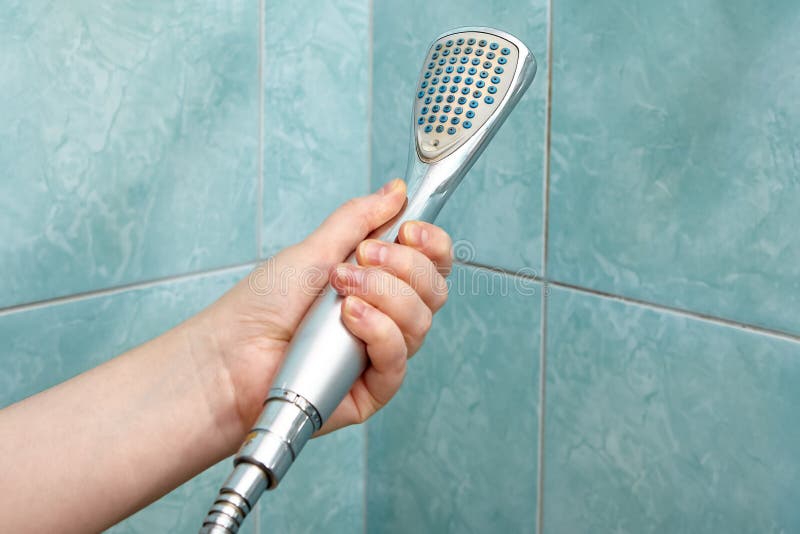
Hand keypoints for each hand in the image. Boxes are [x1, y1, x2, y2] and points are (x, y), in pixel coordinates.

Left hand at [197, 179, 451, 447]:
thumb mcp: (314, 251)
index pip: (430, 264)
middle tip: (361, 257)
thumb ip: (358, 220)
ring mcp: (379, 353)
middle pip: (433, 290)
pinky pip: (398, 359)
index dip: (432, 245)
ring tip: (341, 288)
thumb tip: (396, 191)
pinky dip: (379, 330)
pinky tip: (350, 317)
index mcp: (376, 283)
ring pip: (420, 322)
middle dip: (404, 266)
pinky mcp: (372, 389)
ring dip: (385, 294)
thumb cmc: (261, 306)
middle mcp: (385, 317)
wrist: (228, 355)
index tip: (409, 231)